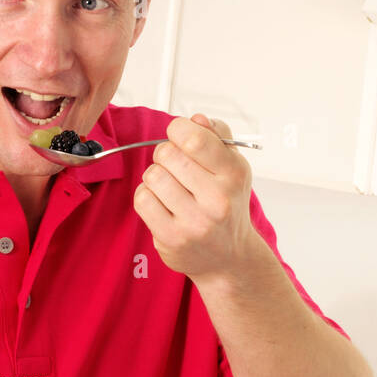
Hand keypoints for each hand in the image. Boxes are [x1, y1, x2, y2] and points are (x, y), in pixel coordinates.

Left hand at [132, 113, 256, 282]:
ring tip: (169, 187)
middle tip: (175, 167)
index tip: (179, 136)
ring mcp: (193, 222)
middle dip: (165, 154)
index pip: (194, 138)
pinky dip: (147, 196)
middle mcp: (216, 200)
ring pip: (152, 176)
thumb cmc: (227, 205)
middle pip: (167, 154)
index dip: (178, 130)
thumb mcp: (234, 167)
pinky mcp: (171, 238)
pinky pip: (142, 200)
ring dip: (155, 177)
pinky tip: (160, 203)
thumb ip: (217, 136)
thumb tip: (196, 119)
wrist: (229, 257)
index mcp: (234, 175)